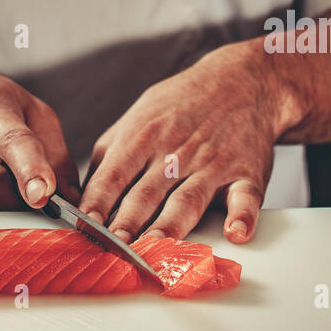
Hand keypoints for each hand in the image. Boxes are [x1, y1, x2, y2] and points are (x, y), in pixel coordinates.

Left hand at [78, 43, 281, 244]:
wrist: (240, 81)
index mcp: (143, 138)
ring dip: (171, 226)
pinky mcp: (246, 173)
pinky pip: (244, 197)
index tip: (83, 227)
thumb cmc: (181, 104)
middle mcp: (175, 152)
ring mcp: (211, 163)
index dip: (97, 202)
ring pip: (187, 199)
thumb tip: (84, 196)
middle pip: (146, 193)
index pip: (113, 175)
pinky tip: (236, 232)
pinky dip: (242, 216)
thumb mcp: (137, 116)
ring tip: (156, 248)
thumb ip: (110, 155)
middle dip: (128, 223)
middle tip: (113, 250)